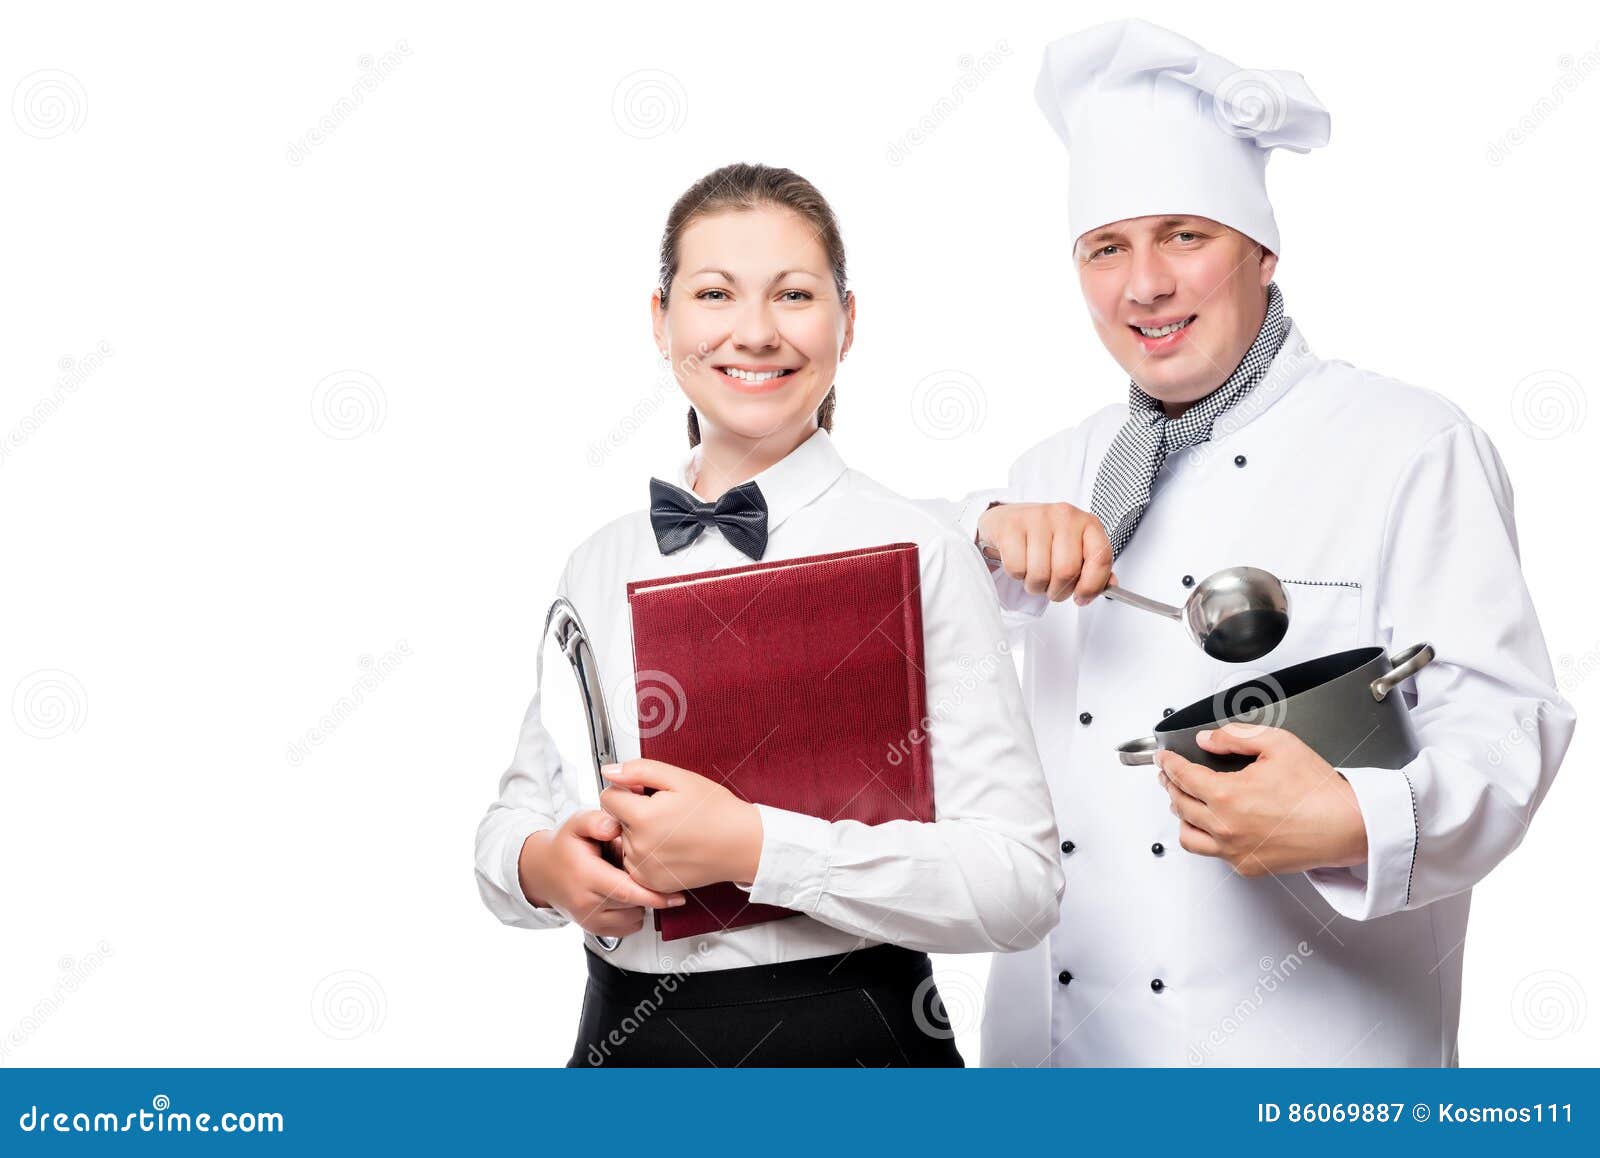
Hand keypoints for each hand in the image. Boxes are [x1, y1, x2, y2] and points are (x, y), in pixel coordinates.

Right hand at [517, 809, 685, 937]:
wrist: (543, 871)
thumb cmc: (565, 846)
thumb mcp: (577, 823)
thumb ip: (596, 820)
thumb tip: (615, 826)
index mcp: (585, 876)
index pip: (625, 891)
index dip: (654, 895)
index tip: (677, 896)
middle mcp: (586, 903)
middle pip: (634, 904)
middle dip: (646, 888)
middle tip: (637, 867)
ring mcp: (589, 920)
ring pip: (633, 917)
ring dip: (640, 901)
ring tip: (625, 878)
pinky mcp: (595, 930)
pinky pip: (628, 927)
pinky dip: (634, 912)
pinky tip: (625, 894)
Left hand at [599, 759, 763, 893]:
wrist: (742, 844)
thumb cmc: (717, 812)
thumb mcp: (680, 778)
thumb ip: (639, 771)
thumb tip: (609, 771)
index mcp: (644, 818)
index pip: (608, 797)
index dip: (626, 790)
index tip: (644, 793)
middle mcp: (641, 847)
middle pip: (615, 820)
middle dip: (633, 812)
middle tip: (665, 812)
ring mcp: (645, 868)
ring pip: (623, 842)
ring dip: (637, 834)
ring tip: (670, 831)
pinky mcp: (651, 882)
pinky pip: (632, 863)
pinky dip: (645, 854)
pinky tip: (668, 847)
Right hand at [976, 502, 1113, 603]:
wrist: (1010, 521)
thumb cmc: (1046, 539)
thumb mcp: (1076, 549)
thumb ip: (1094, 568)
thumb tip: (1110, 586)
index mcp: (1088, 523)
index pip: (1101, 558)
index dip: (1092, 586)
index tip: (1081, 597)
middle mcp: (1065, 516)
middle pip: (1067, 571)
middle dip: (1058, 590)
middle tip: (1052, 587)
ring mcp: (1037, 518)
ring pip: (1040, 573)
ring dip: (1036, 586)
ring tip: (1035, 575)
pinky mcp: (1011, 526)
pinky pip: (1017, 568)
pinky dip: (1017, 575)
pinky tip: (1020, 562)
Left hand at [1155, 724, 1368, 876]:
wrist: (1349, 826)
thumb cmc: (1320, 790)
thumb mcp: (1278, 744)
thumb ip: (1235, 736)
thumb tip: (1207, 740)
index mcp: (1227, 795)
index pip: (1183, 776)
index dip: (1169, 763)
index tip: (1164, 758)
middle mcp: (1225, 827)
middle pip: (1180, 804)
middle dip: (1171, 785)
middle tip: (1170, 775)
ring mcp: (1235, 851)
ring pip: (1189, 836)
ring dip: (1182, 816)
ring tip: (1184, 801)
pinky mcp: (1248, 866)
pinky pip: (1214, 853)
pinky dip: (1207, 837)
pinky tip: (1212, 825)